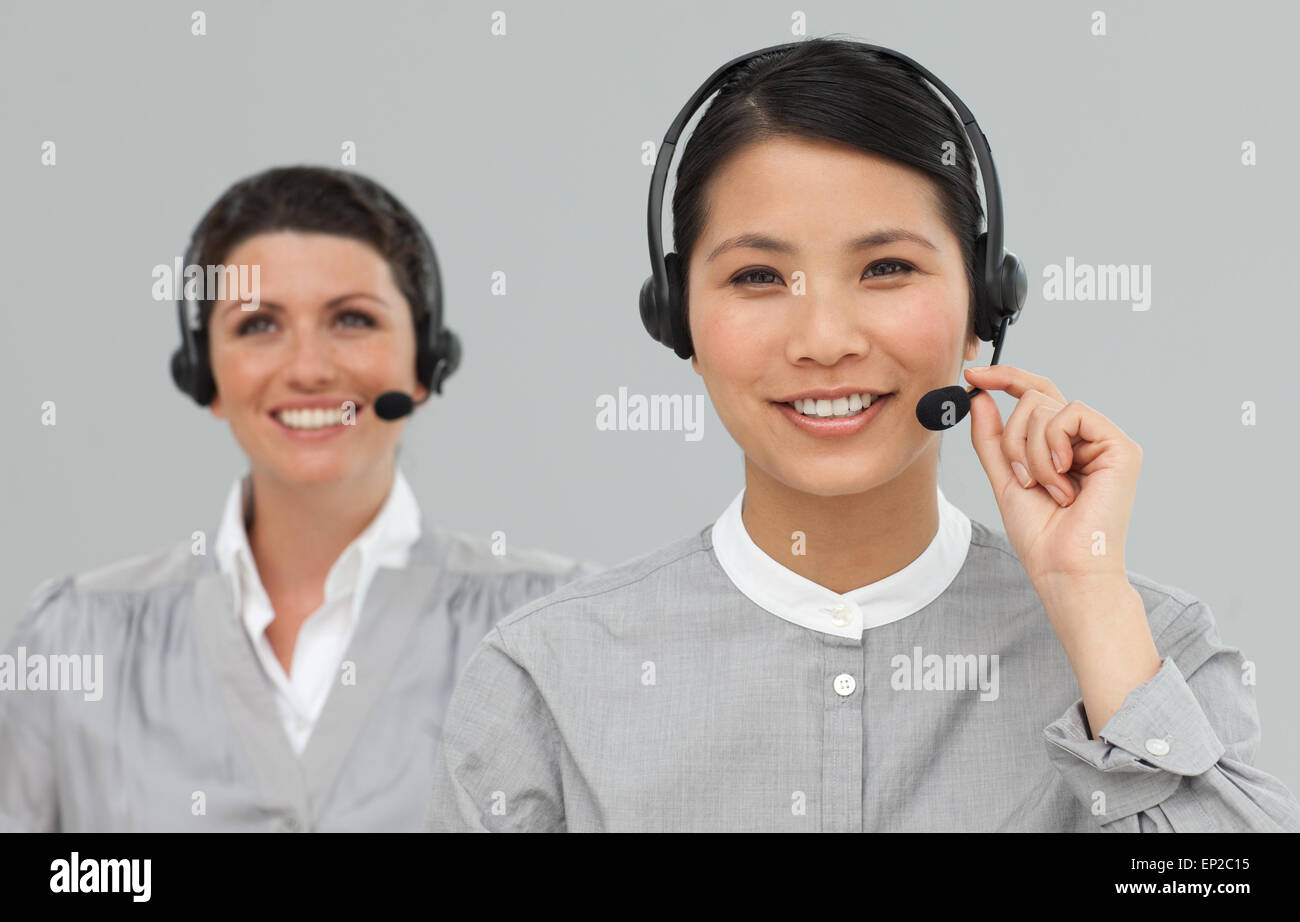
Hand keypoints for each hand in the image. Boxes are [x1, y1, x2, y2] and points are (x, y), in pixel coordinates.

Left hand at [963, 364, 1142, 593]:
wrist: (1063, 567)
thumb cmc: (1040, 534)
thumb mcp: (1004, 477)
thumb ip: (992, 438)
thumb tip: (980, 397)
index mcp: (1063, 445)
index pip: (1036, 396)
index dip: (1006, 378)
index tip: (973, 374)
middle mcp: (1086, 439)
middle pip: (1035, 398)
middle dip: (1011, 436)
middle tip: (1019, 477)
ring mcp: (1105, 441)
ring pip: (1046, 406)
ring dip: (1029, 451)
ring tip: (1044, 488)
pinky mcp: (1120, 446)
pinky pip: (1070, 414)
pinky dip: (1050, 447)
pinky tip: (1060, 478)